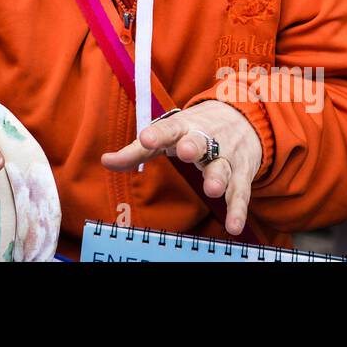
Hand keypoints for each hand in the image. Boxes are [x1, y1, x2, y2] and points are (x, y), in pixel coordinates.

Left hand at [101, 100, 261, 235]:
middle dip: (193, 146)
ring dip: (218, 178)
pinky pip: (240, 192)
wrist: (240, 119)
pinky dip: (238, 209)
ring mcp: (225, 156)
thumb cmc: (191, 131)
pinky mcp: (241, 173)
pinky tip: (234, 226)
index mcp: (183, 127)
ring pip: (222, 167)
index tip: (145, 139)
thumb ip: (136, 151)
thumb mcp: (165, 135)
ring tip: (212, 190)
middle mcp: (206, 139)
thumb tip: (105, 161)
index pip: (168, 128)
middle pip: (200, 141)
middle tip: (186, 152)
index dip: (157, 134)